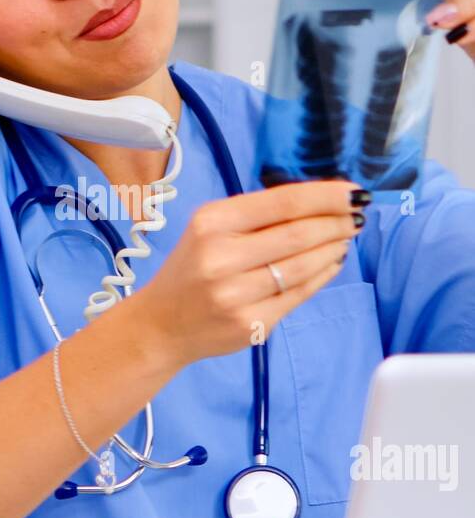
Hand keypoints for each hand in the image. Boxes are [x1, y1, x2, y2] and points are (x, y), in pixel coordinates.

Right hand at [137, 179, 367, 368]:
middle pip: (298, 234)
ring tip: (346, 238)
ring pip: (303, 266)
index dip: (326, 196)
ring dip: (334, 248)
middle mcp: (221, 257)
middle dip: (337, 222)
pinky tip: (331, 263)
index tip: (354, 192)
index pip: (283, 202)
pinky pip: (299, 294)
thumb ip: (257, 215)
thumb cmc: (192, 268)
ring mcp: (236, 295)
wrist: (161, 324)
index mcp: (212, 222)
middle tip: (357, 217)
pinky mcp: (250, 324)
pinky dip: (323, 275)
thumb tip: (321, 203)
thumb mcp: (210, 228)